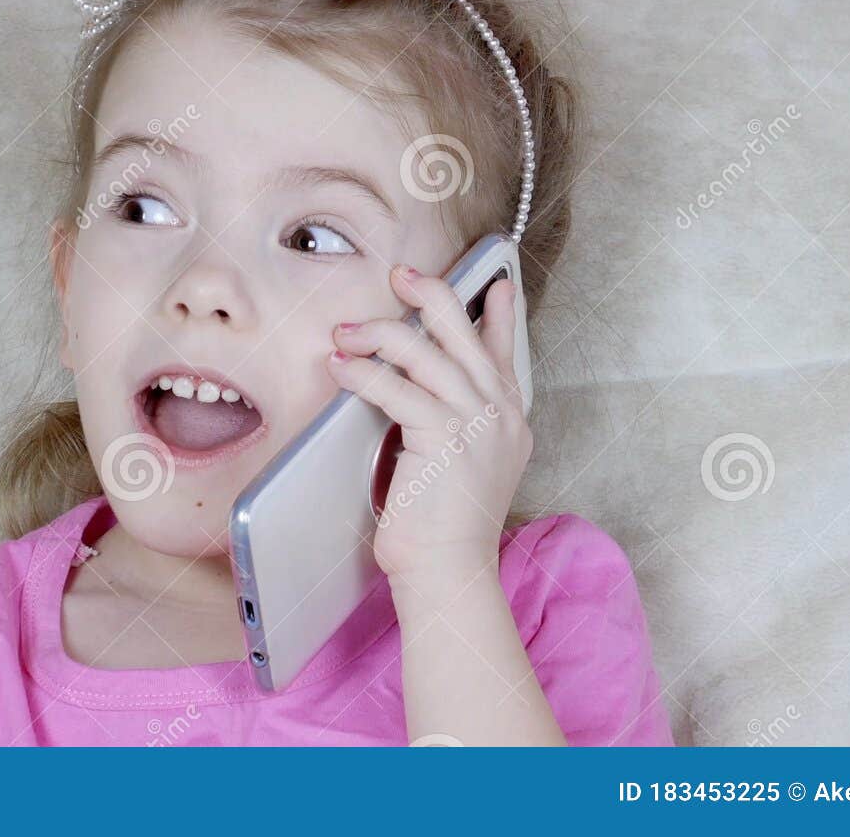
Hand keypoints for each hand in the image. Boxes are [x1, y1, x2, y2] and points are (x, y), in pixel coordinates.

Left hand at [327, 263, 533, 581]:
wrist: (450, 573)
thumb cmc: (445, 527)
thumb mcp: (464, 462)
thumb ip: (456, 417)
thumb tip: (425, 381)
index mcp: (509, 417)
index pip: (505, 347)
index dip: (497, 308)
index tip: (489, 278)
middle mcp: (500, 413)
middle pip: (465, 331)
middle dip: (431, 294)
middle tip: (400, 276)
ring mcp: (477, 422)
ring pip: (424, 352)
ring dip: (378, 333)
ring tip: (345, 332)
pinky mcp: (444, 437)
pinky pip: (396, 388)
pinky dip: (362, 373)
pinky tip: (340, 367)